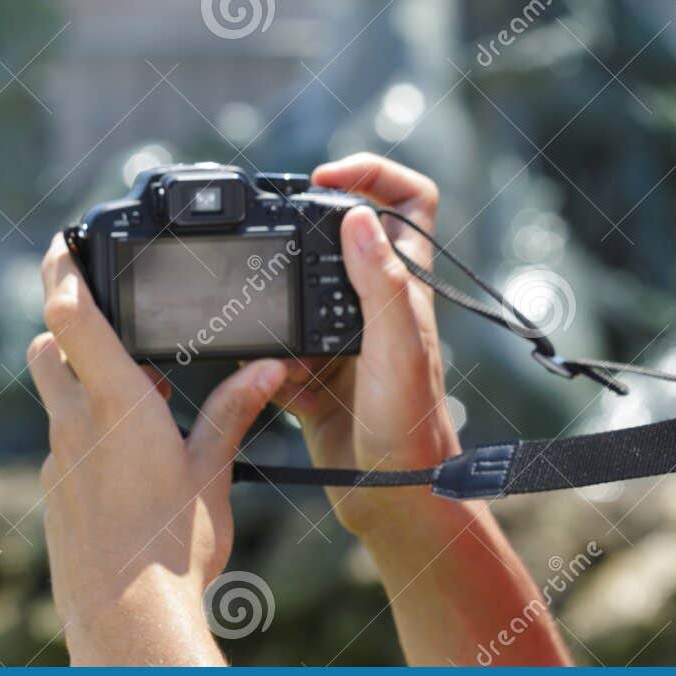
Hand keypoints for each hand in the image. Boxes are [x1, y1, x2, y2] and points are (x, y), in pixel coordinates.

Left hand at [31, 233, 287, 664]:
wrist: (126, 618)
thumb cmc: (174, 545)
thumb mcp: (213, 469)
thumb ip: (234, 410)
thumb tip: (268, 368)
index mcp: (117, 405)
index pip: (72, 316)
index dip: (64, 270)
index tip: (65, 242)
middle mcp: (75, 425)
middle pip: (48, 347)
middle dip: (69, 323)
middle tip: (107, 314)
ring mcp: (58, 461)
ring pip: (54, 394)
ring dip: (79, 375)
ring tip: (132, 386)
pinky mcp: (57, 493)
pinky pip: (63, 440)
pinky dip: (87, 426)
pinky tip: (130, 451)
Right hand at [271, 153, 459, 539]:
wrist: (393, 502)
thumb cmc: (411, 426)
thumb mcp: (397, 347)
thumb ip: (382, 284)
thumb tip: (358, 217)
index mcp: (407, 284)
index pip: (410, 199)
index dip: (375, 174)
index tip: (325, 180)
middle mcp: (379, 304)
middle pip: (340, 239)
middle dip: (300, 241)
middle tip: (269, 245)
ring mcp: (346, 339)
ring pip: (298, 296)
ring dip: (277, 313)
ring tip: (267, 332)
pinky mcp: (315, 377)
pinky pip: (275, 351)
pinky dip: (264, 363)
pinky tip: (268, 381)